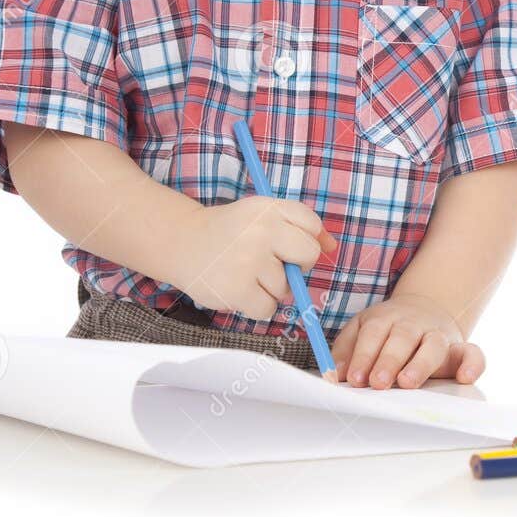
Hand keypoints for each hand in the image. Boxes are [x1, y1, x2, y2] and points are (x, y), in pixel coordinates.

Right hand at [175, 195, 336, 318]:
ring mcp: (249, 260)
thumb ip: (301, 226)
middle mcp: (262, 230)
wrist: (183, 241)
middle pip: (308, 256)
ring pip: (286, 288)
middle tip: (275, 264)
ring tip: (247, 274)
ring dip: (270, 288)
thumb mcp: (264, 215)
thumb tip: (332, 247)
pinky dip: (258, 306)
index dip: (305, 240)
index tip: (287, 245)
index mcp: (270, 207)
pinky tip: (241, 289)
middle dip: (298, 266)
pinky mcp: (237, 289)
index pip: (312, 225)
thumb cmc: (231, 231)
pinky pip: (268, 308)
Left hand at [330, 291, 485, 388]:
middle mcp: (413, 325)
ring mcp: (438, 335)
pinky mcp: (460, 349)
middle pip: (402, 338)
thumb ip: (347, 350)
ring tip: (408, 383)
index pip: (373, 334)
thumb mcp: (362, 329)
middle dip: (389, 360)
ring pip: (433, 345)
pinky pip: (473, 353)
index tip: (353, 378)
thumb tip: (334, 375)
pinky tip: (465, 378)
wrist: (426, 310)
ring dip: (421, 364)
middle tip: (377, 383)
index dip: (362, 355)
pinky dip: (473, 364)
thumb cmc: (388, 330)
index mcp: (386, 319)